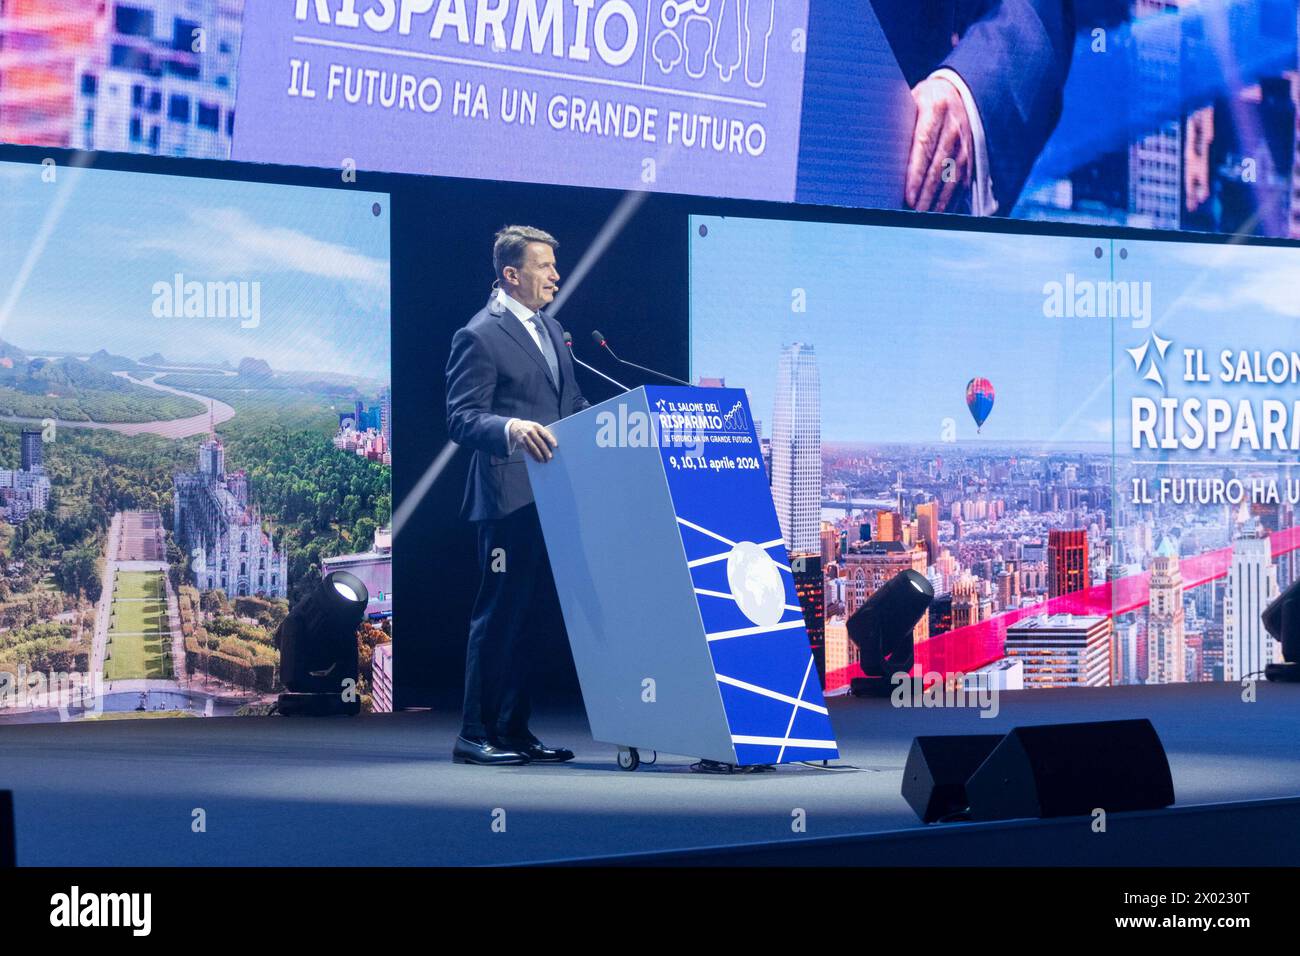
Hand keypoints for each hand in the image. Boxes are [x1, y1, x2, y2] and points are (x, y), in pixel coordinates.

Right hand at [509, 419, 557, 462]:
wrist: (514, 426)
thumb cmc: (529, 427)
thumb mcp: (535, 426)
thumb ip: (542, 433)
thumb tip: (550, 445)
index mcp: (536, 426)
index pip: (545, 434)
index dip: (551, 440)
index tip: (556, 446)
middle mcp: (530, 431)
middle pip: (540, 442)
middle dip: (545, 450)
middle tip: (550, 457)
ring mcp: (525, 437)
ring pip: (534, 448)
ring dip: (539, 455)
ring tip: (544, 461)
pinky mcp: (521, 442)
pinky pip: (528, 451)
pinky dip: (533, 456)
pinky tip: (537, 460)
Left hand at [905, 76, 972, 212]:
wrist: (955, 94)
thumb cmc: (922, 103)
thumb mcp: (908, 104)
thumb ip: (898, 125)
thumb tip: (879, 154)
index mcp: (935, 109)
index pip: (924, 145)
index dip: (917, 173)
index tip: (908, 195)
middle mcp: (953, 128)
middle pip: (939, 166)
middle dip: (926, 193)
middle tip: (913, 213)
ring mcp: (964, 144)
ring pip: (952, 178)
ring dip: (938, 201)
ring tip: (924, 218)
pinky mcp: (970, 157)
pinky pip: (962, 182)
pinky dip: (951, 200)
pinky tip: (939, 214)